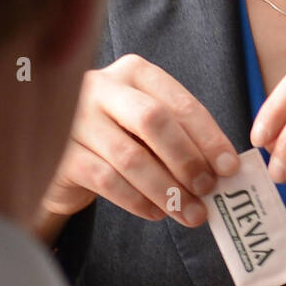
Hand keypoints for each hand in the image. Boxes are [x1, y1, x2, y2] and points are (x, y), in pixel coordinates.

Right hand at [38, 54, 240, 232]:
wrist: (56, 152)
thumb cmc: (116, 136)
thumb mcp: (146, 124)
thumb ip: (179, 135)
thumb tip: (222, 169)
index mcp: (133, 72)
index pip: (179, 102)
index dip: (208, 136)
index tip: (230, 167)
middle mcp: (102, 87)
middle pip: (153, 121)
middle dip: (186, 159)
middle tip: (208, 189)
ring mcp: (76, 119)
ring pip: (131, 157)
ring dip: (167, 190)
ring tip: (190, 213)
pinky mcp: (61, 154)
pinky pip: (107, 180)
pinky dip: (138, 200)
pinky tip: (156, 213)